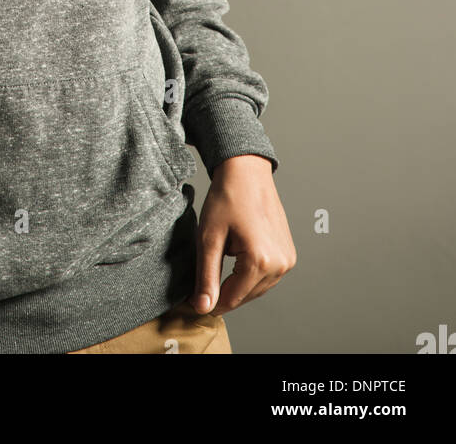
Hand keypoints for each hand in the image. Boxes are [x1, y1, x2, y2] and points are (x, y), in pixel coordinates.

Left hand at [192, 154, 296, 314]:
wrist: (246, 172)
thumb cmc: (228, 197)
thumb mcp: (209, 237)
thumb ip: (207, 276)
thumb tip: (202, 307)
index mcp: (260, 260)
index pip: (232, 299)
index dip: (209, 304)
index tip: (190, 304)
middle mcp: (279, 263)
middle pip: (245, 296)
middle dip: (222, 294)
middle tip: (199, 290)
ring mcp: (287, 259)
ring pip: (256, 289)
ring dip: (237, 285)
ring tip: (217, 271)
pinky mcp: (288, 254)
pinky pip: (266, 276)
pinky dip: (249, 275)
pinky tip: (235, 260)